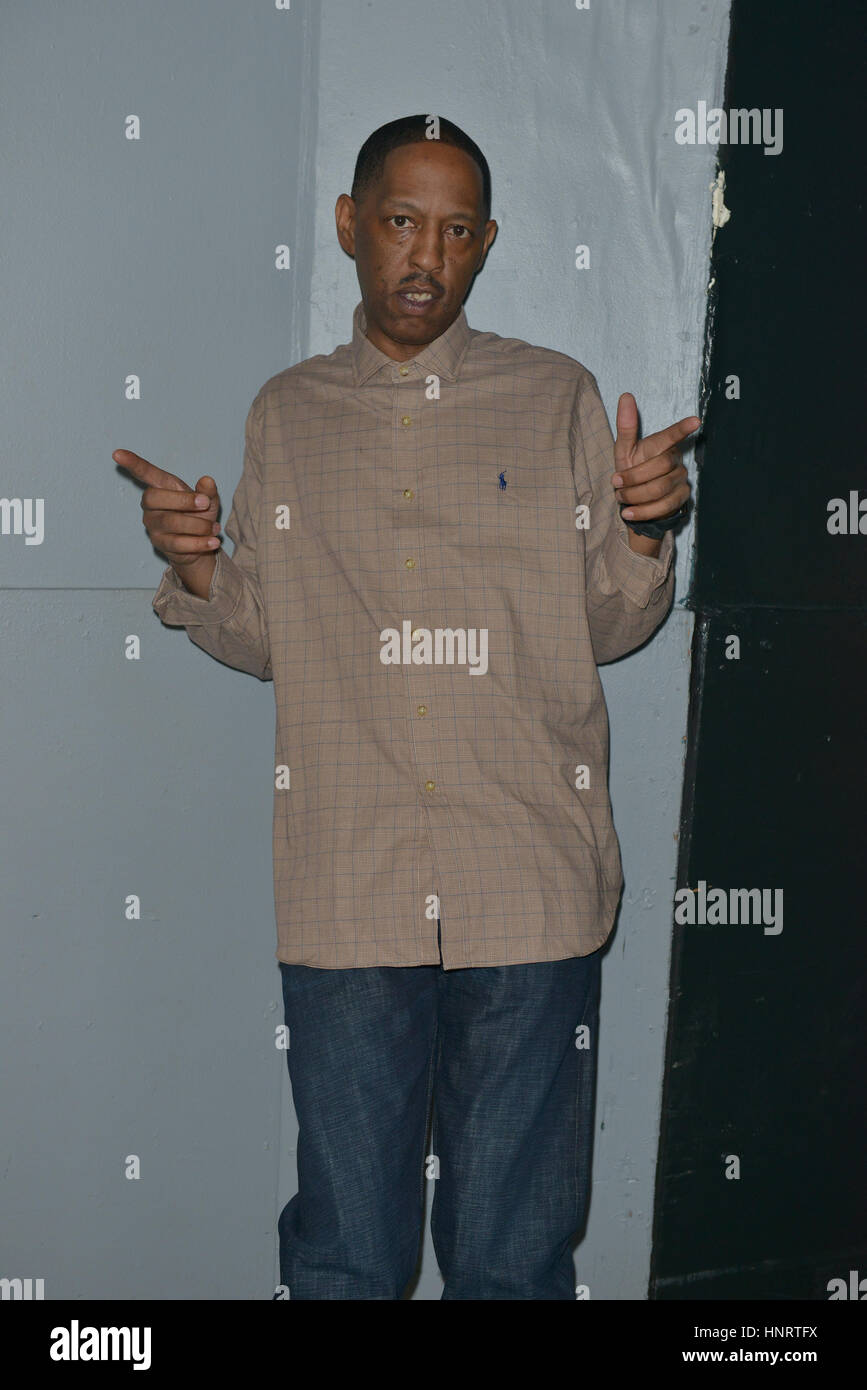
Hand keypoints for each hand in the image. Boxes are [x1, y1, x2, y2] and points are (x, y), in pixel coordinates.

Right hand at [113, 449, 221, 569]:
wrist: (201, 544)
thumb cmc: (200, 515)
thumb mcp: (209, 500)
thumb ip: (208, 491)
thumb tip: (207, 480)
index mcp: (161, 487)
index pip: (145, 473)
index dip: (132, 463)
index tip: (117, 454)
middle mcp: (151, 505)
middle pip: (153, 497)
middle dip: (182, 500)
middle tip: (205, 503)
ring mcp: (152, 525)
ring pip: (169, 522)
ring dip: (197, 525)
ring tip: (214, 528)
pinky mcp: (159, 544)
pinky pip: (177, 543)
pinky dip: (199, 543)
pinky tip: (213, 541)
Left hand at [611, 393, 698, 522]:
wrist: (636, 501)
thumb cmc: (631, 471)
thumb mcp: (624, 451)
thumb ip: (626, 427)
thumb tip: (626, 395)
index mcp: (661, 445)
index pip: (671, 436)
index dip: (682, 429)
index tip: (695, 421)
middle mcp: (675, 459)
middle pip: (660, 466)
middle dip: (633, 478)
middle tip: (616, 483)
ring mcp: (681, 479)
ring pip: (660, 488)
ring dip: (635, 495)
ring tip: (621, 498)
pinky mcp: (681, 498)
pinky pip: (663, 506)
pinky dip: (642, 511)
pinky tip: (629, 512)